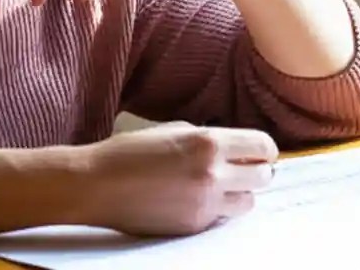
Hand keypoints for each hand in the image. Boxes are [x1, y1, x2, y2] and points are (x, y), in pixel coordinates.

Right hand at [75, 123, 277, 235]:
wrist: (96, 185)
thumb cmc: (129, 152)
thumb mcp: (173, 130)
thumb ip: (208, 137)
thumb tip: (234, 147)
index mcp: (209, 143)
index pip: (263, 147)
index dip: (263, 149)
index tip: (257, 151)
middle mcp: (213, 175)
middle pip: (264, 177)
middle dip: (256, 171)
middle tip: (244, 168)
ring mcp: (204, 205)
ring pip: (248, 203)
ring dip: (240, 194)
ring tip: (220, 187)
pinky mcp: (192, 228)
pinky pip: (220, 219)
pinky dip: (215, 209)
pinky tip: (194, 199)